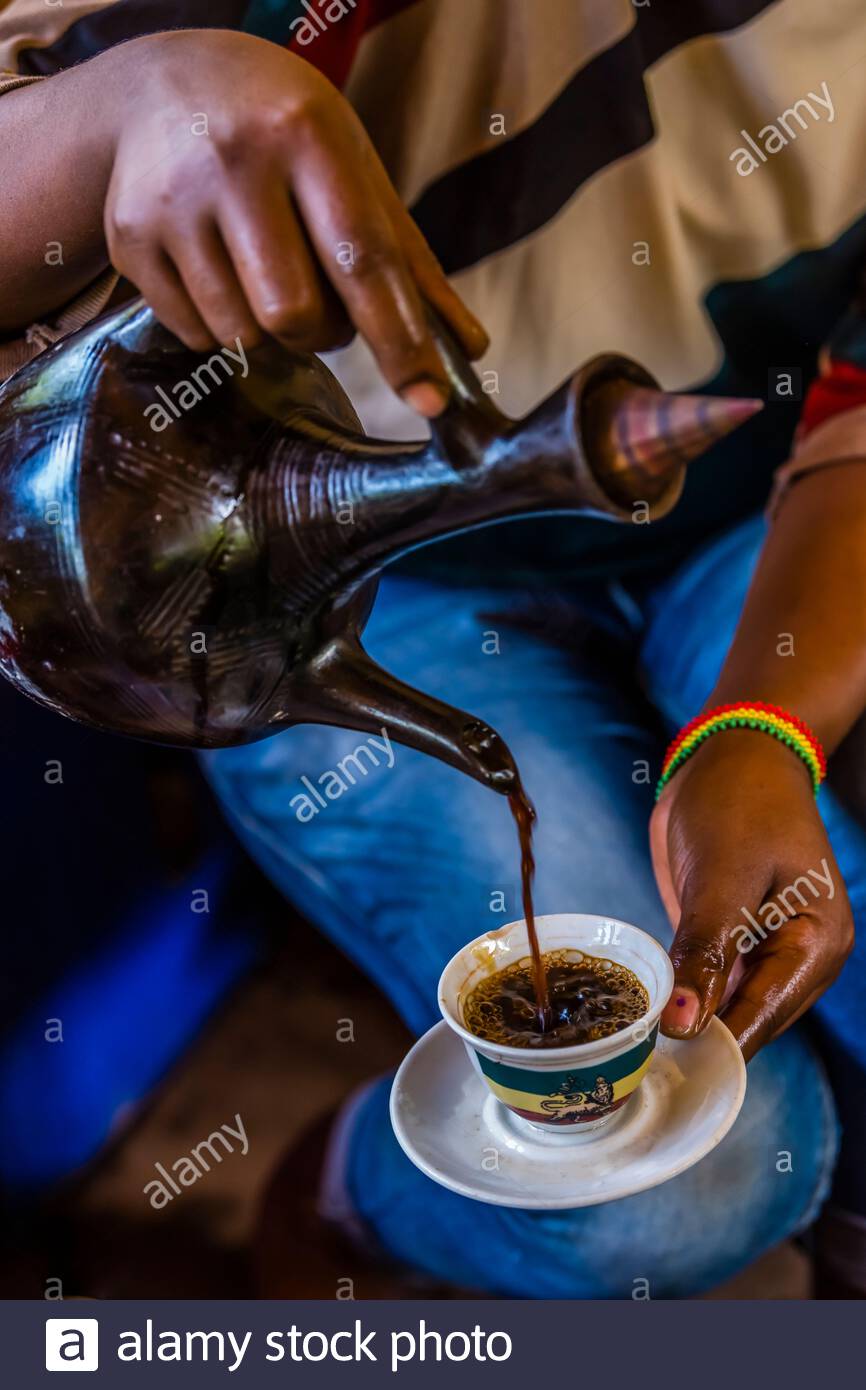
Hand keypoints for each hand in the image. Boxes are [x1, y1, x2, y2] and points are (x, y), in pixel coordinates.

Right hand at [103, 30, 486, 411]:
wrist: (165, 86)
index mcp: (305, 136)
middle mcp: (233, 162)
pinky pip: (195, 335)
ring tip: (267, 278)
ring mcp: (173, 201)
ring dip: (270, 334)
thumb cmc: (284, 137)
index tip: (430, 398)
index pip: (361, 260)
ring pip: (242, 335)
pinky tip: (221, 275)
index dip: (399, 338)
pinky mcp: (130, 238)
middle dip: (322, 334)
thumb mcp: (354, 170)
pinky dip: (222, 328)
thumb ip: (411, 263)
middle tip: (321, 306)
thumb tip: (469, 350)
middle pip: (293, 314)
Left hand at [649, 730, 853, 1059]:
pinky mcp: (731, 940)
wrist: (732, 755)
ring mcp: (763, 951)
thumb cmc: (740, 802)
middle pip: (745, 1023)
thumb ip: (706, 951)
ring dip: (682, 1023)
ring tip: (626, 1049)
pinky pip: (705, 982)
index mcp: (815, 946)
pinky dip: (678, 994)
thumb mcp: (722, 874)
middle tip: (629, 1065)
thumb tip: (683, 1023)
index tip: (662, 1074)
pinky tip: (637, 1011)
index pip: (762, 1018)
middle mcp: (797, 959)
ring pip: (723, 1008)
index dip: (714, 1049)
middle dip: (695, 1043)